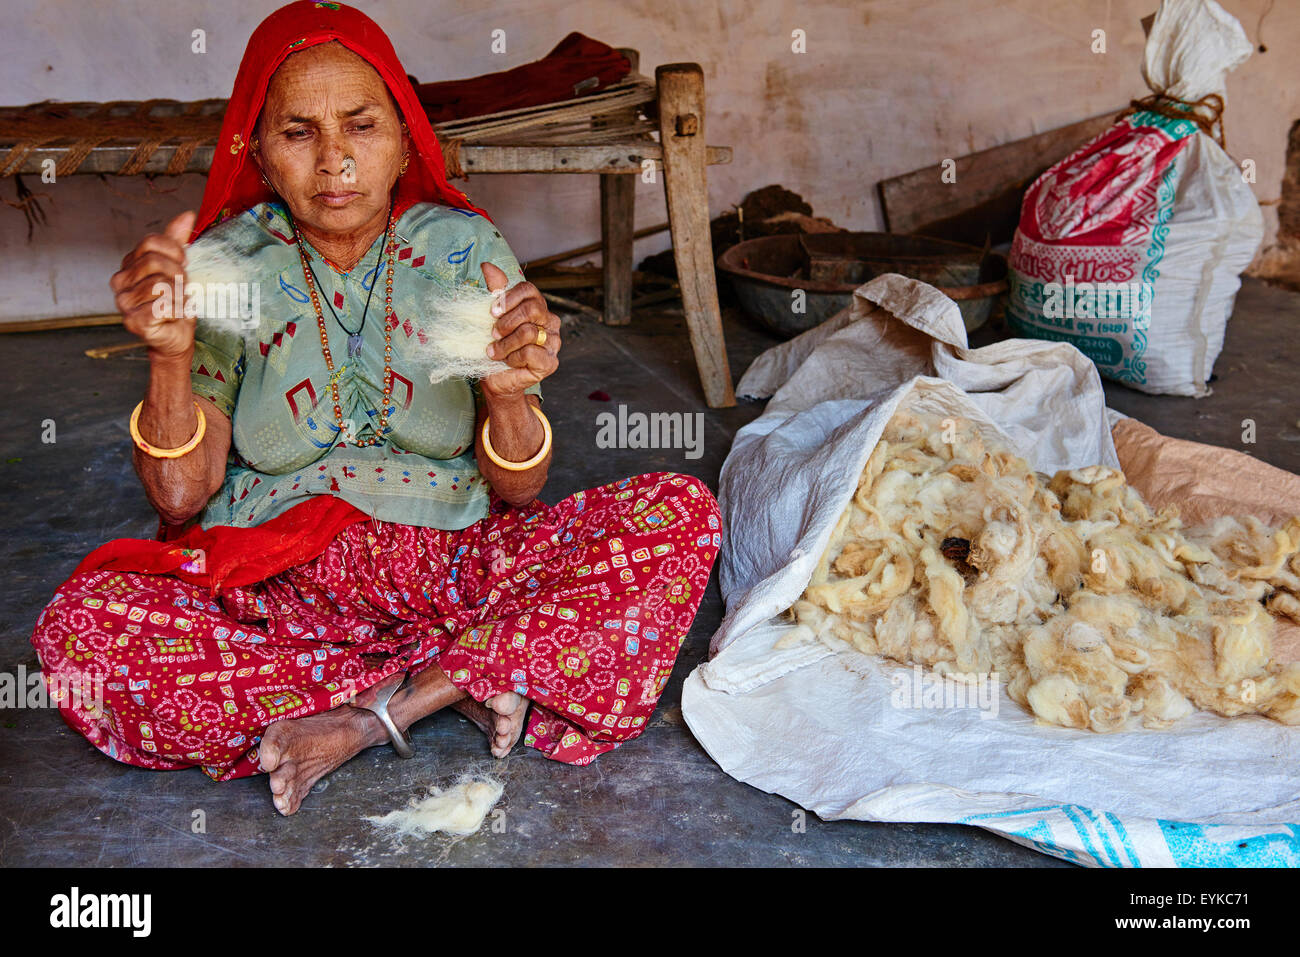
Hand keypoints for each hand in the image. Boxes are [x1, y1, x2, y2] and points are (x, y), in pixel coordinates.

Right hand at [110, 210, 197, 360]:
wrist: (178, 337)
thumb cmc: (177, 303)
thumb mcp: (179, 267)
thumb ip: (177, 242)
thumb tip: (187, 215)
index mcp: (128, 265)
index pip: (150, 242)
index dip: (174, 251)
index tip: (184, 264)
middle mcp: (120, 282)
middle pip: (154, 262)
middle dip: (178, 275)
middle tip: (182, 289)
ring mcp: (123, 303)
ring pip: (161, 285)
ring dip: (180, 296)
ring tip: (178, 304)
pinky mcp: (134, 321)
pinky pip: (163, 306)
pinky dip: (178, 311)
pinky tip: (175, 316)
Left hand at [479, 262, 560, 399]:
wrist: (496, 379)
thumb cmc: (495, 347)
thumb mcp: (492, 317)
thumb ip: (495, 292)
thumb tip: (487, 266)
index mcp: (538, 307)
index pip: (529, 290)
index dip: (509, 298)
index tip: (492, 311)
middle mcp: (550, 322)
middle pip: (532, 309)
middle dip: (507, 322)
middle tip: (493, 333)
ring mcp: (553, 343)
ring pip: (529, 332)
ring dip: (505, 344)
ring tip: (494, 351)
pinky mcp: (551, 362)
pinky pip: (530, 353)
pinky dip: (513, 358)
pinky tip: (508, 362)